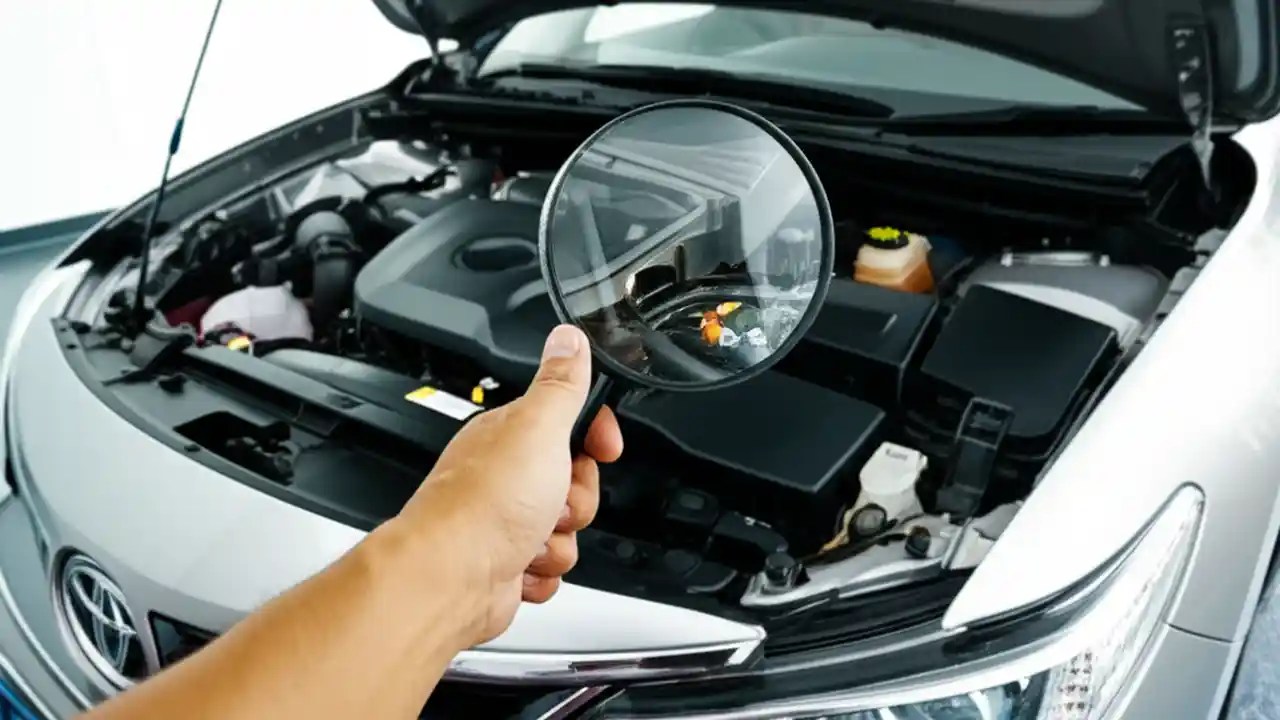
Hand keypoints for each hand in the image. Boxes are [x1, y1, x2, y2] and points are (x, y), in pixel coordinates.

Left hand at [393, 325, 622, 646]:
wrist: (452, 578)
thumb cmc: (484, 503)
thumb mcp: (538, 426)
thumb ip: (560, 383)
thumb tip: (569, 338)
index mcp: (511, 435)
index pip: (571, 425)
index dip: (594, 438)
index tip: (603, 448)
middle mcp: (505, 476)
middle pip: (577, 483)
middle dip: (577, 500)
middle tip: (553, 500)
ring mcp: (504, 522)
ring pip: (567, 531)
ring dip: (559, 542)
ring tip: (530, 539)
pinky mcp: (506, 564)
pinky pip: (550, 568)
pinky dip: (542, 573)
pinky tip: (520, 566)